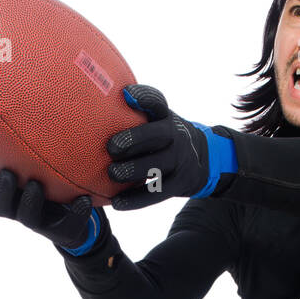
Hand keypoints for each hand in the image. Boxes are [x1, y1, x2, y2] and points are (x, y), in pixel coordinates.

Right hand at [0, 152, 104, 253]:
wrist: (77, 216)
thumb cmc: (48, 187)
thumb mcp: (28, 171)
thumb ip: (6, 158)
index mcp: (10, 198)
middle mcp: (21, 211)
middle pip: (2, 208)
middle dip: (3, 192)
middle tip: (9, 173)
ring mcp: (42, 223)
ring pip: (29, 218)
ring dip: (31, 201)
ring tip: (37, 185)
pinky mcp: (64, 231)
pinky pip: (69, 224)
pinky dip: (77, 211)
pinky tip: (84, 199)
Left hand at [106, 84, 236, 210]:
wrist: (204, 159)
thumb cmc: (164, 137)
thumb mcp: (159, 120)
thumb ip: (135, 113)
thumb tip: (95, 103)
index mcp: (166, 117)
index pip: (157, 102)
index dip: (144, 97)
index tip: (126, 95)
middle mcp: (176, 136)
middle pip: (157, 135)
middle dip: (134, 139)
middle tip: (111, 147)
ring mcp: (180, 160)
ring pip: (156, 165)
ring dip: (133, 170)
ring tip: (112, 173)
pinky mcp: (179, 184)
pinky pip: (156, 193)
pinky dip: (136, 199)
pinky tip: (117, 203)